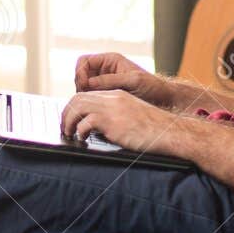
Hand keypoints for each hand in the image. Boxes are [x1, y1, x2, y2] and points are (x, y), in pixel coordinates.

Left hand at [60, 89, 182, 154]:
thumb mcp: (132, 116)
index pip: (88, 94)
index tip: (72, 120)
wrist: (168, 132)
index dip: (75, 107)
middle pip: (78, 98)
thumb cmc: (154, 129)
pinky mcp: (112, 122)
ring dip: (69, 121)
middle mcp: (113, 98)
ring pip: (78, 107)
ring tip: (70, 133)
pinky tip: (83, 138)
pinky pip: (86, 122)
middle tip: (65, 128)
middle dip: (67, 113)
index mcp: (117, 95)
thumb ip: (115, 116)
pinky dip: (80, 130)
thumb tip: (98, 127)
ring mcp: (112, 109)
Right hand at [73, 52, 174, 107]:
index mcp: (110, 60)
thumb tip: (89, 84)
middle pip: (80, 74)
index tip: (85, 87)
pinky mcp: (106, 95)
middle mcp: (105, 70)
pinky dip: (90, 102)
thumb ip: (110, 81)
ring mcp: (104, 83)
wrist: (163, 98)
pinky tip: (97, 109)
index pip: (84, 61)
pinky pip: (91, 97)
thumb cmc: (152, 86)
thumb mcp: (132, 80)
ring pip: (84, 87)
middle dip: (80, 86)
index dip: (80, 73)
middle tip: (86, 98)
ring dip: (84, 95)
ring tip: (92, 105)